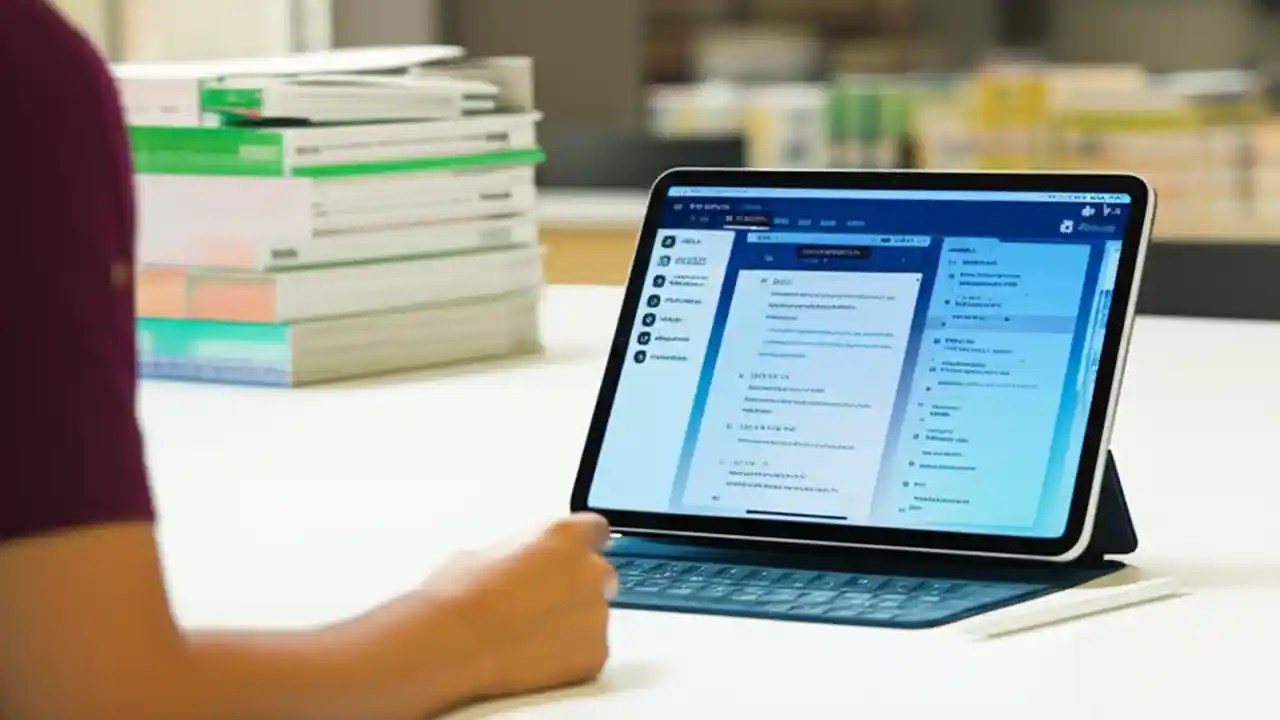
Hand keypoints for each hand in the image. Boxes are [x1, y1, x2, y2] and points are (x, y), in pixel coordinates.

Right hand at [420, 513, 616, 701]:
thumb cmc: (459, 596)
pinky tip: (534, 656)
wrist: (452, 644)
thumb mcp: (485, 553)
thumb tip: (518, 565)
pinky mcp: (596, 654)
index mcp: (566, 536)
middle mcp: (591, 570)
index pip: (595, 530)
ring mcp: (597, 614)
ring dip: (572, 622)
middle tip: (540, 603)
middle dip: (577, 587)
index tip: (569, 557)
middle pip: (600, 575)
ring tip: (528, 634)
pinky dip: (570, 655)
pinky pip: (590, 651)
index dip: (579, 546)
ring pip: (593, 616)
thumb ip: (520, 554)